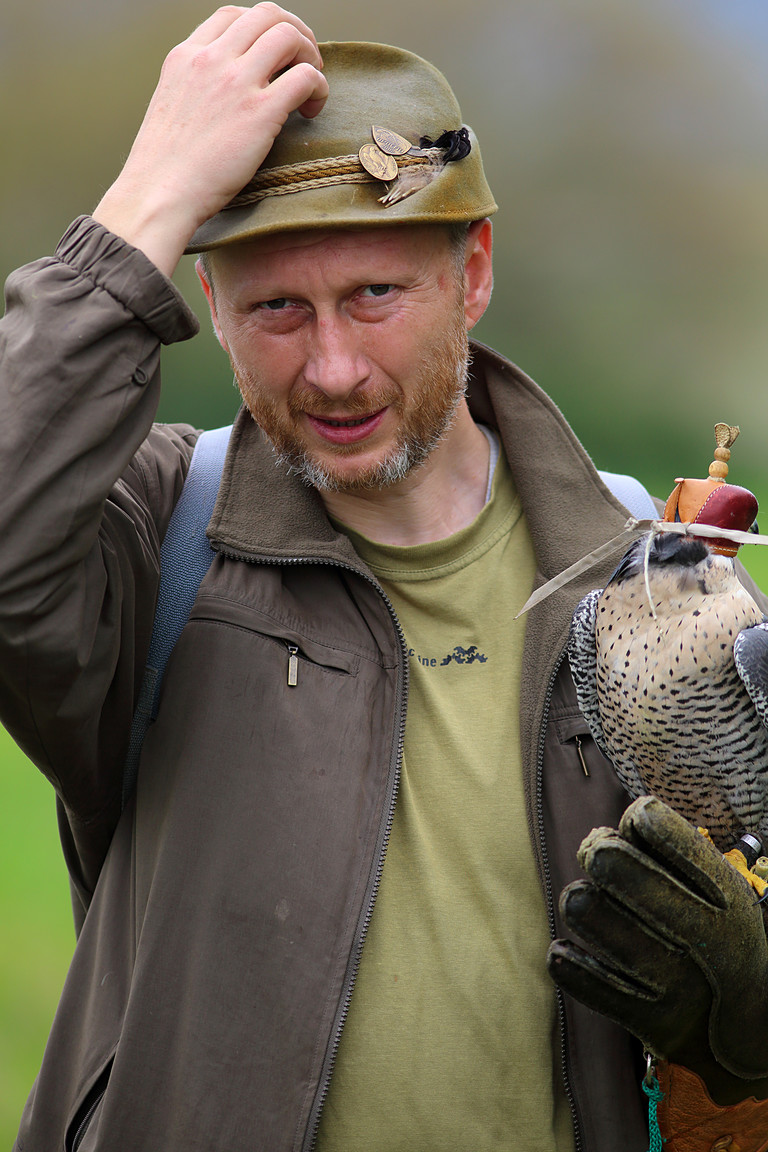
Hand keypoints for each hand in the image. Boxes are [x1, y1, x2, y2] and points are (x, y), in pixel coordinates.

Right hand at [93, 4, 327, 274]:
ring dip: (311, 57)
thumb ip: (197, 88)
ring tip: (311, 89)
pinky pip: (306, 77)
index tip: (274, 57)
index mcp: (186, 56)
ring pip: (290, 37)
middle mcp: (211, 59)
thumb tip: (226, 95)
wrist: (160, 194)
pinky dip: (318, 88)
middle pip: (268, 15)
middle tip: (304, 64)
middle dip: (296, 34)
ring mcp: (236, 82)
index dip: (262, 29)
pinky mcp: (259, 111)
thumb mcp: (171, 106)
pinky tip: (311, 111)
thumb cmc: (165, 167)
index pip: (232, 15)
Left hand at [547, 795, 767, 1105]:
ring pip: (590, 914)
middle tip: (596, 854)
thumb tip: (596, 839)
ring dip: (580, 903)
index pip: (663, 832)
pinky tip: (568, 952)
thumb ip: (666, 853)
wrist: (748, 1029)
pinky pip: (582, 979)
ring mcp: (679, 983)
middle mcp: (707, 938)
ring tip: (584, 901)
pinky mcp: (651, 1021)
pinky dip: (567, 961)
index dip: (640, 819)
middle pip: (617, 869)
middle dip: (598, 853)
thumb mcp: (716, 889)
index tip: (637, 824)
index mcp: (727, 896)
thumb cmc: (715, 934)